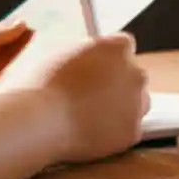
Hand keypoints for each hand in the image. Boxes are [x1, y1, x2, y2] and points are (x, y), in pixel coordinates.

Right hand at [32, 33, 150, 163]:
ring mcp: (137, 103)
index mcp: (116, 47)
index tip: (100, 67)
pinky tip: (91, 133)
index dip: (109, 57)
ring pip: (138, 103)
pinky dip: (115, 133)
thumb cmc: (41, 87)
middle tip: (92, 95)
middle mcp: (135, 72)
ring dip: (122, 108)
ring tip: (90, 116)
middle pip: (134, 75)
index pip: (124, 45)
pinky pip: (128, 130)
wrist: (41, 122)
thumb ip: (86, 54)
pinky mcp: (133, 131)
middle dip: (118, 83)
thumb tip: (90, 60)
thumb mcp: (61, 54)